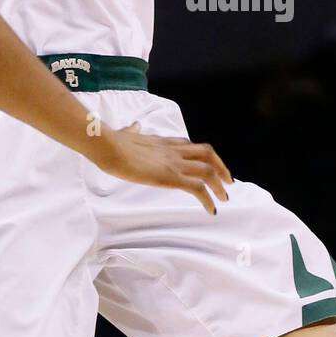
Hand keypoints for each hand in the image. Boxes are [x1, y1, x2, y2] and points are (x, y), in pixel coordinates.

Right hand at [93, 120, 232, 214]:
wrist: (108, 146)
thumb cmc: (112, 142)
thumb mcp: (126, 134)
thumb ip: (133, 132)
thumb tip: (134, 126)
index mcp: (162, 141)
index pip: (189, 145)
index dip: (202, 156)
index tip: (208, 166)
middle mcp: (172, 150)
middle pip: (207, 152)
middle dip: (220, 167)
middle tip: (227, 182)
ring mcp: (173, 162)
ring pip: (208, 169)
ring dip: (219, 184)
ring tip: (223, 198)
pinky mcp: (170, 176)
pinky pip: (198, 188)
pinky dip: (208, 200)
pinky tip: (211, 210)